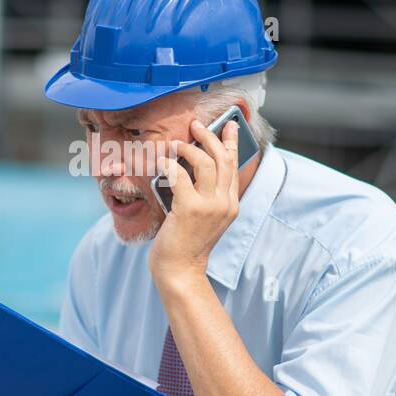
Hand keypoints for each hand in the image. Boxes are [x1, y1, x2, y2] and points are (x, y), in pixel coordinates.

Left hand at [148, 117, 240, 281]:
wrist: (180, 271)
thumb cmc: (186, 244)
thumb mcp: (204, 217)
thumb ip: (205, 194)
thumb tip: (192, 165)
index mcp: (231, 204)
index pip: (234, 166)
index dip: (231, 142)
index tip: (229, 124)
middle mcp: (225, 203)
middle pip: (222, 158)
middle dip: (209, 136)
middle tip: (195, 125)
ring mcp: (209, 206)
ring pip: (205, 162)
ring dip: (188, 148)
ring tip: (174, 144)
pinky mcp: (190, 209)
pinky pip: (179, 175)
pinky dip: (169, 165)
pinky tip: (161, 162)